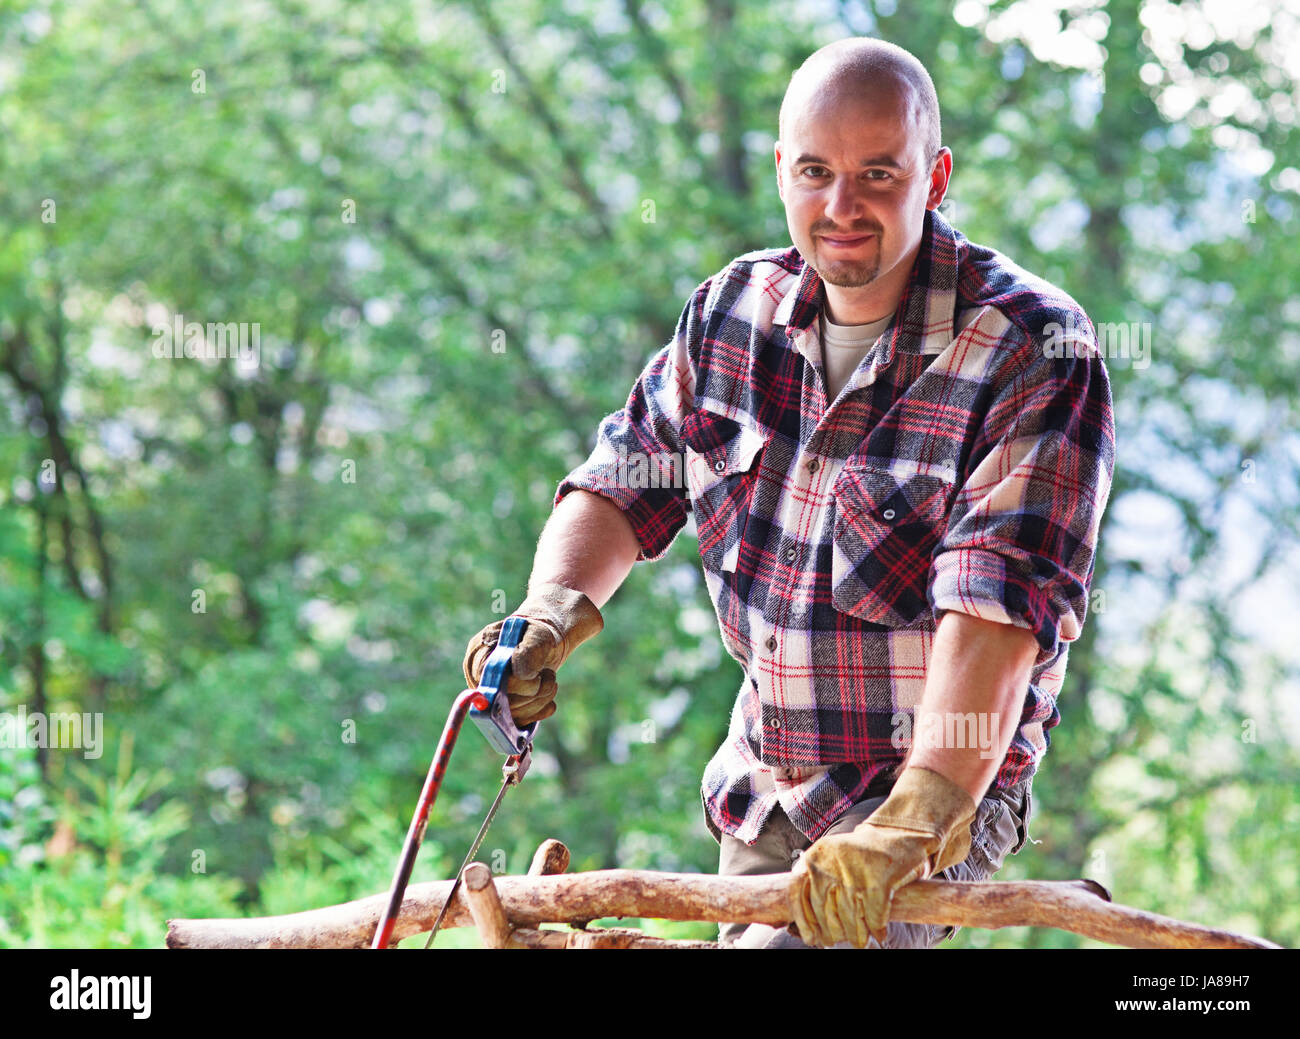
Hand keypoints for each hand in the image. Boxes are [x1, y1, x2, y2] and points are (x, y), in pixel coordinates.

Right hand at [462, 583, 603, 724]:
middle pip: (500, 701)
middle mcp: (479, 678)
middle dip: (533, 691)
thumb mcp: (536, 634)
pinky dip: (539, 712)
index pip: (488, 680)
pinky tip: (549, 701)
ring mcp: (491, 695)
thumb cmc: (536, 633)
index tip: (535, 677)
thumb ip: (528, 650)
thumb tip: (521, 674)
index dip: (514, 685)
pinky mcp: (504, 709)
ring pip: (512, 714)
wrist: (542, 641)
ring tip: (550, 680)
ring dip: (539, 699)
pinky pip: (519, 722)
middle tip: (548, 675)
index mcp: (477, 656)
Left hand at [790, 767, 976, 946]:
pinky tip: (880, 934)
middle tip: (835, 941)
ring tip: (860, 942)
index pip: (797, 893)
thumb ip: (817, 880)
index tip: (810, 937)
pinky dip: (877, 930)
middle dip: (831, 931)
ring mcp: (855, 872)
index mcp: (815, 855)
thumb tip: (806, 923)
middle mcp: (831, 863)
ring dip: (856, 936)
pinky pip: (874, 918)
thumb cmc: (864, 853)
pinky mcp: (879, 881)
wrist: (901, 832)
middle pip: (825, 911)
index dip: (803, 920)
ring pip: (850, 919)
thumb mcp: (832, 857)